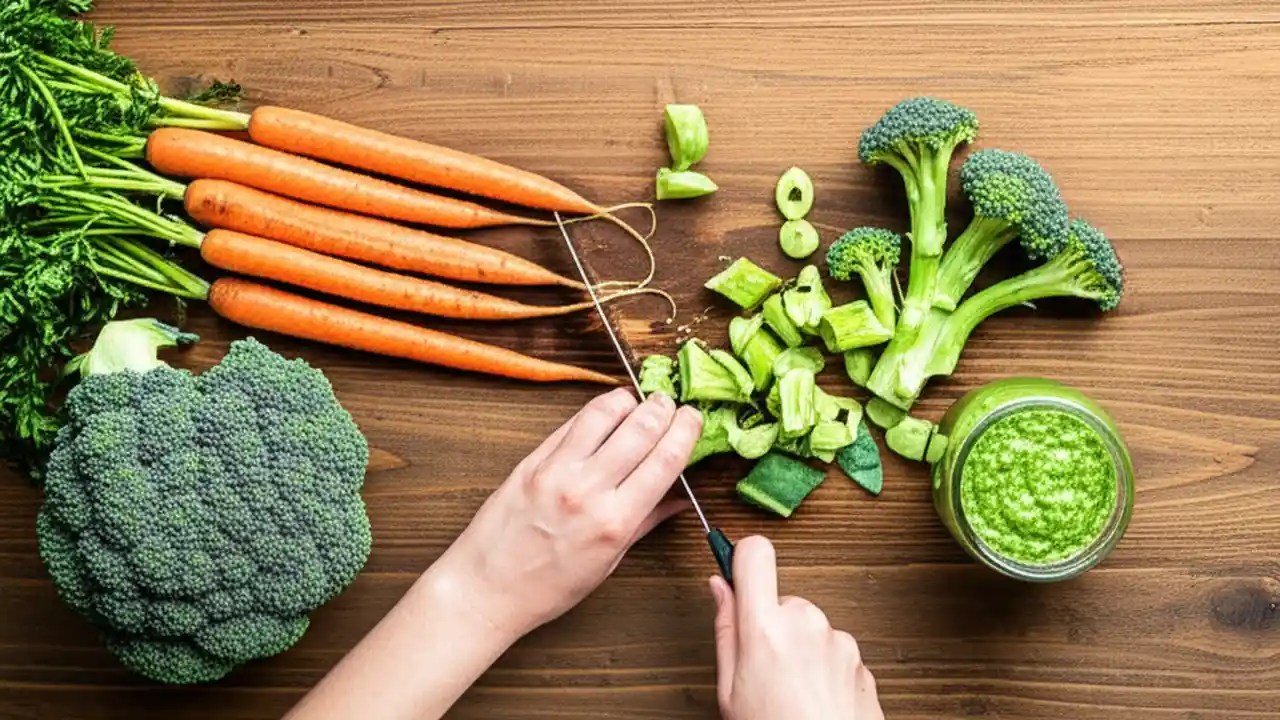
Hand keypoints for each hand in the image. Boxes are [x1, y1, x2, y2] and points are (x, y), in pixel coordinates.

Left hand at [434, 388, 702, 637]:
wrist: (487, 588)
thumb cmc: (547, 586)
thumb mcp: (609, 562)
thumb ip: (647, 522)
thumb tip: (681, 498)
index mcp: (614, 521)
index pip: (665, 461)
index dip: (685, 431)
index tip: (693, 418)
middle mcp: (587, 491)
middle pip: (640, 429)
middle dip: (662, 409)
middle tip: (671, 403)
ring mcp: (557, 472)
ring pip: (604, 414)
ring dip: (629, 400)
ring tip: (640, 401)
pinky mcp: (532, 461)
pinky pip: (571, 423)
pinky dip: (596, 411)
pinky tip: (607, 411)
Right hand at [711, 536, 883, 719]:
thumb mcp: (731, 689)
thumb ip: (725, 629)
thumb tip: (719, 588)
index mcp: (766, 627)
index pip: (756, 552)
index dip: (743, 556)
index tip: (736, 568)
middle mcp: (807, 622)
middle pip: (782, 598)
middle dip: (771, 623)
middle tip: (763, 668)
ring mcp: (839, 639)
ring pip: (809, 625)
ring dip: (800, 648)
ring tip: (791, 692)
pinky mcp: (861, 658)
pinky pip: (833, 649)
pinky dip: (823, 668)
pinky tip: (814, 699)